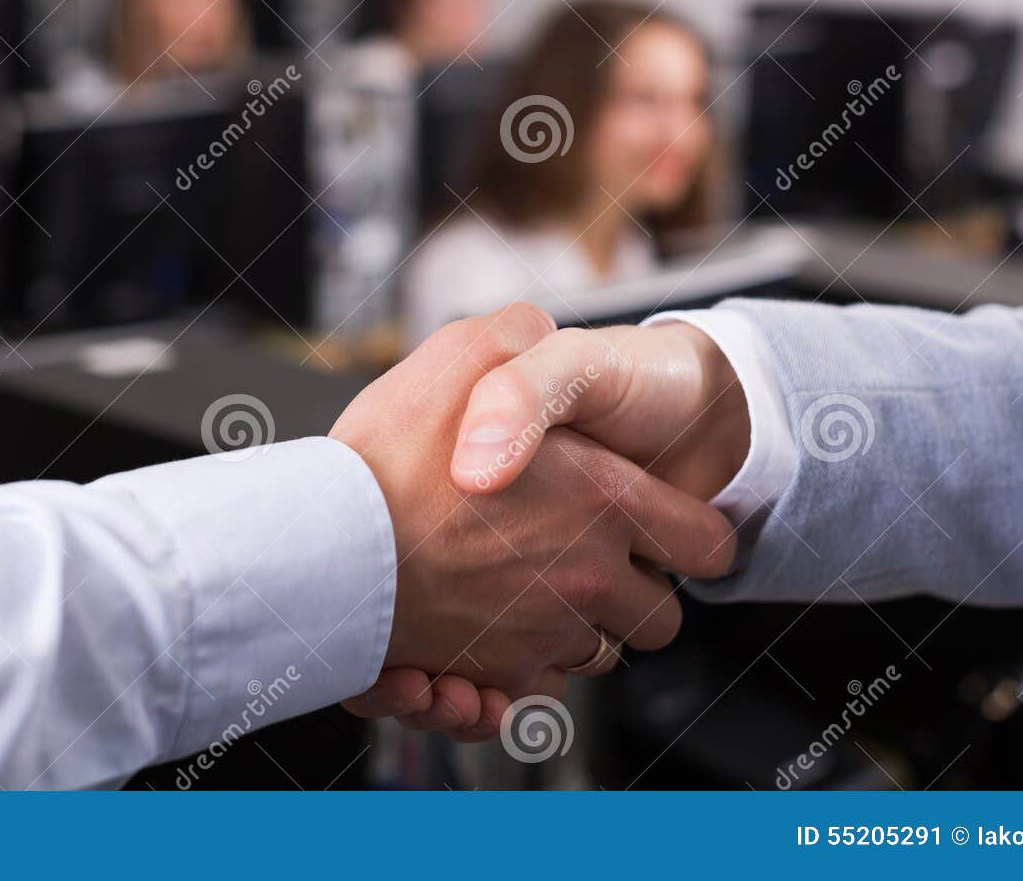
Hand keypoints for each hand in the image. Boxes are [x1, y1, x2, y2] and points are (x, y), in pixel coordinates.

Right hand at [329, 308, 736, 732]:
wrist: (316, 549)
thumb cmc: (384, 458)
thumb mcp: (464, 351)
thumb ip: (520, 335)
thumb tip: (541, 329)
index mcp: (603, 499)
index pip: (706, 544)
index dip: (689, 536)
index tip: (663, 530)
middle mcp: (586, 577)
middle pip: (659, 617)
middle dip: (633, 596)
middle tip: (588, 563)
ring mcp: (543, 635)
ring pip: (596, 654)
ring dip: (572, 630)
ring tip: (523, 591)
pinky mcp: (495, 679)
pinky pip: (537, 693)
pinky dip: (518, 674)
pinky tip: (483, 638)